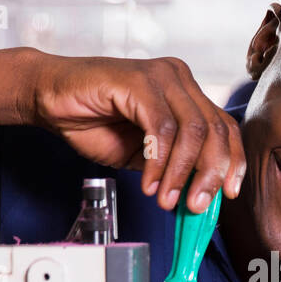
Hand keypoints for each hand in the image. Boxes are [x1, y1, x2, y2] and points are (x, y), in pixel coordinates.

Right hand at [31, 54, 245, 212]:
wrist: (48, 98)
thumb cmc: (93, 121)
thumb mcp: (144, 155)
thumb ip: (173, 167)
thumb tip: (200, 195)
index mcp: (187, 93)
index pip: (225, 128)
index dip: (232, 162)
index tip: (228, 194)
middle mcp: (179, 79)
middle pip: (216, 130)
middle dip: (210, 174)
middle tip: (195, 205)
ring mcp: (160, 76)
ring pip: (193, 130)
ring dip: (181, 173)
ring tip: (166, 198)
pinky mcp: (138, 80)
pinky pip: (162, 127)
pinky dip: (159, 161)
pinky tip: (149, 181)